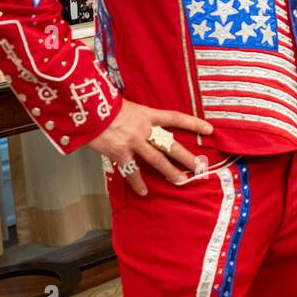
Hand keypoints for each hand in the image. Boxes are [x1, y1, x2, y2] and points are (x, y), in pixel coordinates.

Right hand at [88, 99, 213, 195]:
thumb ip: (136, 116)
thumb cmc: (103, 104)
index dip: (193, 123)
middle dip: (186, 157)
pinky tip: (143, 192)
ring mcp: (133, 142)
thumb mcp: (125, 105)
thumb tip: (138, 121)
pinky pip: (132, 171)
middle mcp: (144, 129)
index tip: (209, 129)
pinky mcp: (120, 153)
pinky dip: (137, 183)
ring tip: (181, 181)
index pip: (176, 118)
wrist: (88, 110)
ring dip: (170, 172)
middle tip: (200, 167)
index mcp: (147, 114)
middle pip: (171, 145)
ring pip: (157, 160)